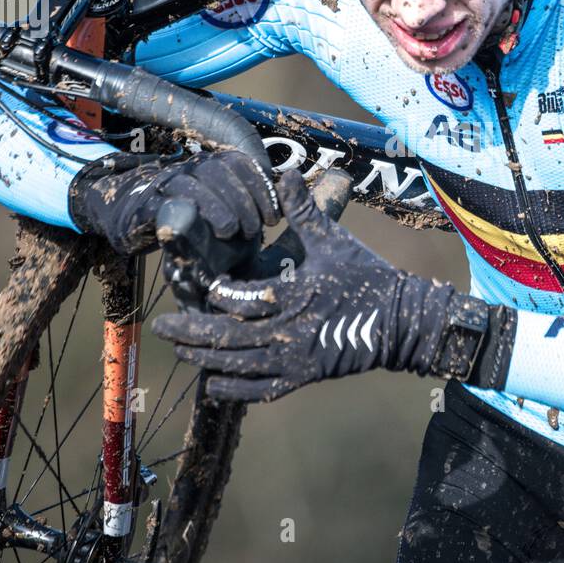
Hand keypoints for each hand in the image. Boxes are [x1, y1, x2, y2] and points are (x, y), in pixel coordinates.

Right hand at [70, 149, 278, 256]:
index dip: (261, 188)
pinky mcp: (144, 208)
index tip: (274, 216)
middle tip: (254, 229)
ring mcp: (165, 186)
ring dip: (215, 206)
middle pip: (217, 170)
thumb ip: (255, 205)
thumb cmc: (198, 224)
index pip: (241, 163)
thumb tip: (293, 196)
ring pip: (189, 184)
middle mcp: (190, 169)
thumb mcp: (233, 215)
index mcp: (214, 166)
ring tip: (231, 232)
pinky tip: (199, 233)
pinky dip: (180, 217)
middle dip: (241, 199)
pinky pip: (159, 207)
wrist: (141, 223)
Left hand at [151, 170, 514, 401]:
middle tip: (162, 326)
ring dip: (205, 359)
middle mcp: (290, 332)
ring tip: (179, 350)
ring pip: (239, 366)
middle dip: (192, 332)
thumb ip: (304, 209)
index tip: (197, 286)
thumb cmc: (367, 276)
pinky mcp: (304, 377)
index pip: (243, 300)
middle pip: (229, 337)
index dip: (216, 296)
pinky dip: (234, 388)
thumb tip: (285, 172)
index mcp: (295, 295)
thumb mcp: (334, 240)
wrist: (402, 322)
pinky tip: (212, 385)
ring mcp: (296, 359)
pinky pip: (261, 389)